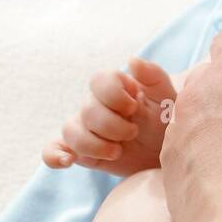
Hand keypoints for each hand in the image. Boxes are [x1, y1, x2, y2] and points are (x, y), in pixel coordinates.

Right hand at [42, 57, 176, 176]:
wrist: (167, 153)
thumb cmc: (165, 121)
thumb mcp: (166, 97)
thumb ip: (153, 76)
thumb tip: (132, 60)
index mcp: (114, 88)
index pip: (98, 81)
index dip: (114, 95)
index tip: (134, 106)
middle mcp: (95, 105)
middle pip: (87, 110)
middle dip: (113, 126)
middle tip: (134, 133)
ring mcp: (85, 128)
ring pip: (71, 131)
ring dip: (94, 144)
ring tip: (117, 152)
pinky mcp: (80, 152)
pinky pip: (54, 150)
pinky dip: (54, 155)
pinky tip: (68, 161)